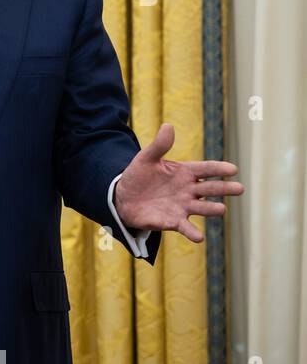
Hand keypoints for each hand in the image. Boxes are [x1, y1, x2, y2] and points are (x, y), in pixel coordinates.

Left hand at [113, 123, 243, 242]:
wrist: (123, 198)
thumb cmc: (139, 176)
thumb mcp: (146, 158)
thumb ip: (159, 145)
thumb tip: (168, 126)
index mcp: (185, 172)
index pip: (206, 169)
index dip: (219, 169)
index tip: (233, 169)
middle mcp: (189, 190)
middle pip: (210, 188)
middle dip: (224, 188)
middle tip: (240, 188)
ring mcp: (183, 206)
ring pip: (202, 208)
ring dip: (212, 209)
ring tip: (221, 209)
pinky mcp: (173, 221)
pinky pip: (185, 227)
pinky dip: (192, 232)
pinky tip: (199, 237)